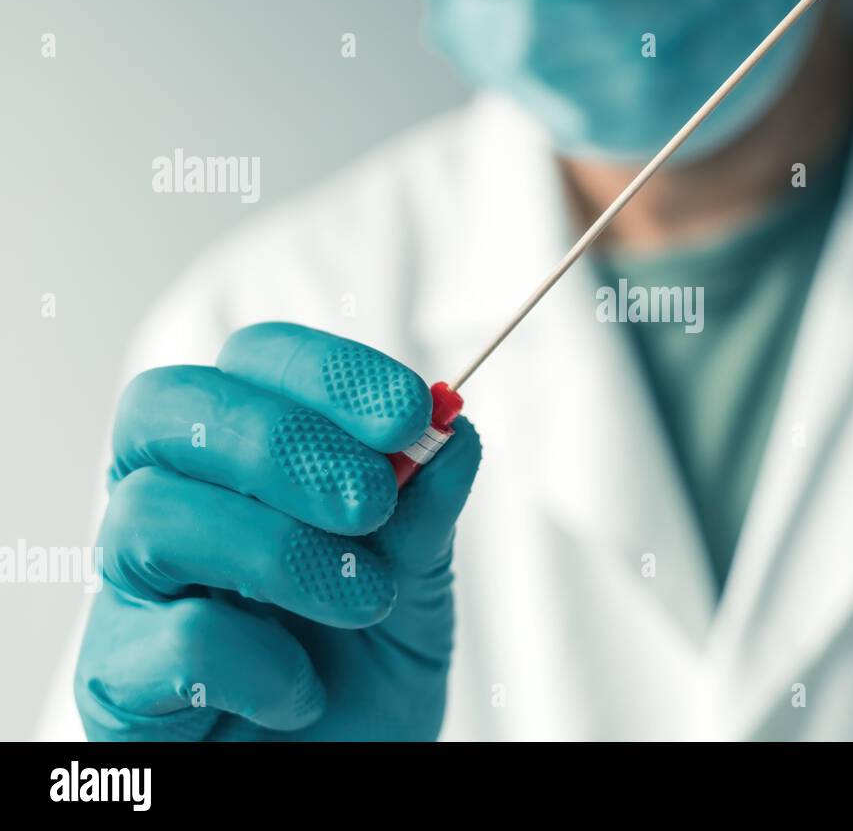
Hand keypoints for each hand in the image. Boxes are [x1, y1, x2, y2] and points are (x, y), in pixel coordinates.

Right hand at [74, 322, 480, 739]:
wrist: (340, 772)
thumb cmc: (365, 665)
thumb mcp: (417, 577)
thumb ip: (427, 506)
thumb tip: (457, 429)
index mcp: (239, 457)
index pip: (251, 361)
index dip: (327, 371)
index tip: (412, 411)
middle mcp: (169, 499)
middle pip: (168, 407)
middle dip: (284, 442)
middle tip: (372, 501)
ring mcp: (131, 586)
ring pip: (155, 513)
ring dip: (282, 553)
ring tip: (363, 600)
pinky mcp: (115, 675)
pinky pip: (172, 637)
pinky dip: (260, 662)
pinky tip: (301, 692)